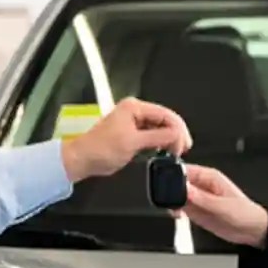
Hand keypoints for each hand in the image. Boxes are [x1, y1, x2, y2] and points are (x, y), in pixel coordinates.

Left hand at [61, 97, 192, 181]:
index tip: (184, 145)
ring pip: (158, 127)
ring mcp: (132, 121)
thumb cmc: (103, 149)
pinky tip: (164, 151)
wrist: (83, 159)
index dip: (178, 129)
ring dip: (168, 139)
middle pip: (163, 119)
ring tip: (175, 152)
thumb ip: (158, 137)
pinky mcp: (130, 132)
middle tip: (183, 149)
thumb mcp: (133, 143)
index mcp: (134, 107)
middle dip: (175, 133)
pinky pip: (150, 134)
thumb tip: (177, 135)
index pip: (165, 114)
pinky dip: (159, 142)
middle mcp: (134, 111)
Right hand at [172, 164, 267, 247]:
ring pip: (176, 195)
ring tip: (176, 211)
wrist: (252, 231)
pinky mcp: (196, 210)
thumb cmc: (245, 213)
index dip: (174, 176)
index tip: (168, 186)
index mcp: (209, 177)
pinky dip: (176, 211)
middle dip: (170, 191)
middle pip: (177, 182)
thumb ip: (203, 198)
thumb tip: (185, 189)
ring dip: (172, 202)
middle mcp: (201, 185)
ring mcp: (197, 198)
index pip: (185, 170)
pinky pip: (180, 207)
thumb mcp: (223, 206)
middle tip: (171, 201)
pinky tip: (179, 215)